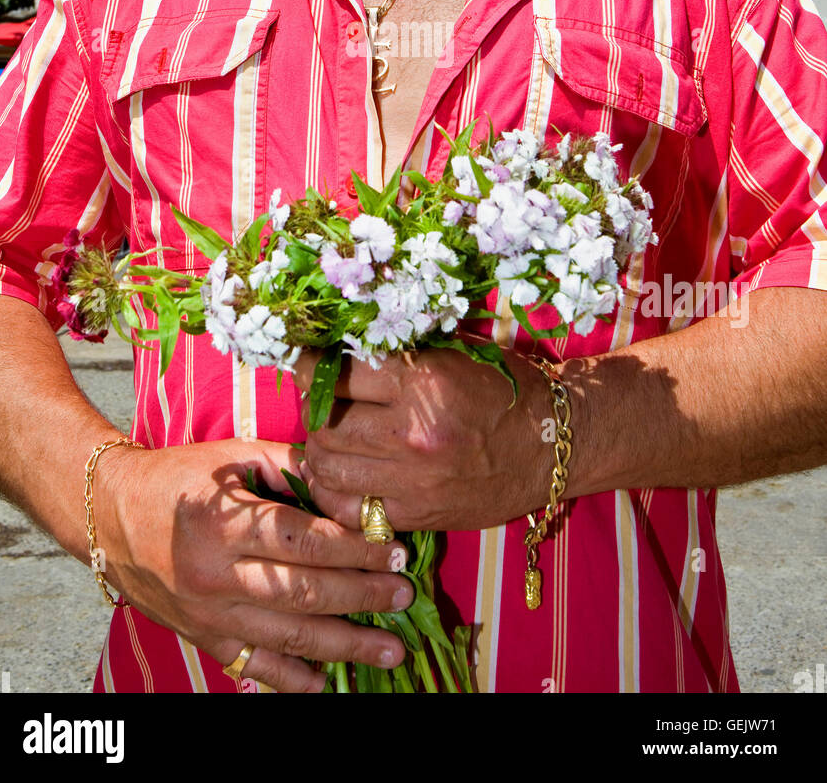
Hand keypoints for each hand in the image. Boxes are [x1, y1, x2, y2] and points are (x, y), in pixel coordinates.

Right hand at [94, 438, 412, 692]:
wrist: (111, 515)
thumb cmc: (178, 477)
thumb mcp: (233, 457)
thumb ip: (292, 466)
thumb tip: (351, 483)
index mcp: (225, 521)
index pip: (304, 540)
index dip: (355, 548)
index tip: (395, 550)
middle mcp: (216, 574)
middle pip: (303, 592)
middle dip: (362, 597)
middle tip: (404, 596)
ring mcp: (208, 613)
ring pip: (287, 637)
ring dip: (344, 645)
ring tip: (389, 650)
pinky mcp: (203, 637)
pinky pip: (253, 666)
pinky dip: (291, 680)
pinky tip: (327, 683)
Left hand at [294, 347, 552, 532]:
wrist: (552, 445)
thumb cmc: (505, 389)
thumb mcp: (455, 352)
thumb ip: (400, 350)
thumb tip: (336, 342)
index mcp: (424, 381)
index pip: (338, 372)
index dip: (310, 365)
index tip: (305, 361)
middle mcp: (414, 432)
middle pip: (326, 422)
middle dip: (314, 408)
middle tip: (319, 400)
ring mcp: (413, 480)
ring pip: (329, 466)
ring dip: (319, 449)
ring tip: (328, 436)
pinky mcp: (417, 514)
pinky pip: (349, 508)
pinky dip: (333, 491)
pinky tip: (340, 474)